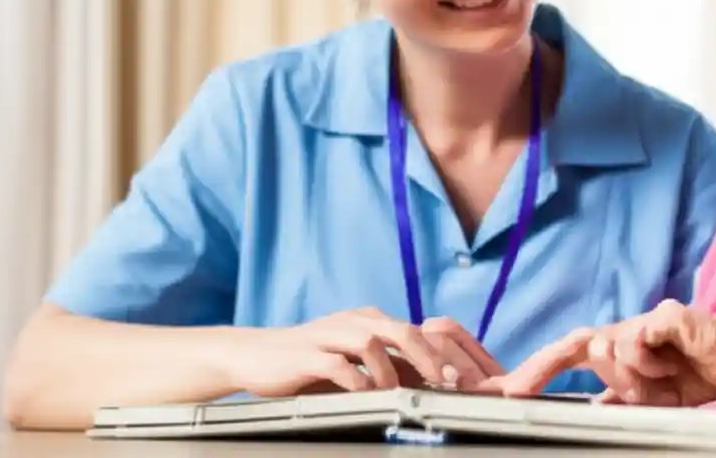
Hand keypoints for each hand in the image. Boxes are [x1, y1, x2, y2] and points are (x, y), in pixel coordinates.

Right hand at [226, 308, 503, 396]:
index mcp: (368, 319)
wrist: (256, 355)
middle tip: (444, 383)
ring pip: (374, 343)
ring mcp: (331, 336)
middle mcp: (354, 322)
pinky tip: (365, 396)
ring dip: (391, 371)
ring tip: (397, 393)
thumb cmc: (310, 359)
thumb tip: (430, 380)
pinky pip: (341, 366)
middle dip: (428, 357)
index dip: (440, 354)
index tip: (458, 379)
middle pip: (402, 330)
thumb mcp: (352, 356)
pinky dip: (358, 382)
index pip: (415, 330)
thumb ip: (387, 362)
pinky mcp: (309, 355)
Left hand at [492, 300, 715, 406]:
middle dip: (542, 366)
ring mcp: (644, 319)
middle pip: (576, 341)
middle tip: (518, 389)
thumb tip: (593, 406)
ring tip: (664, 378)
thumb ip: (624, 398)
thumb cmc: (699, 376)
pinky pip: (639, 341)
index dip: (539, 370)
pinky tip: (673, 363)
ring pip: (609, 348)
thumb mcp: (655, 400)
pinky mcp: (665, 314)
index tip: (511, 392)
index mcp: (620, 348)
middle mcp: (626, 329)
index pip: (570, 354)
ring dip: (631, 376)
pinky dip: (651, 361)